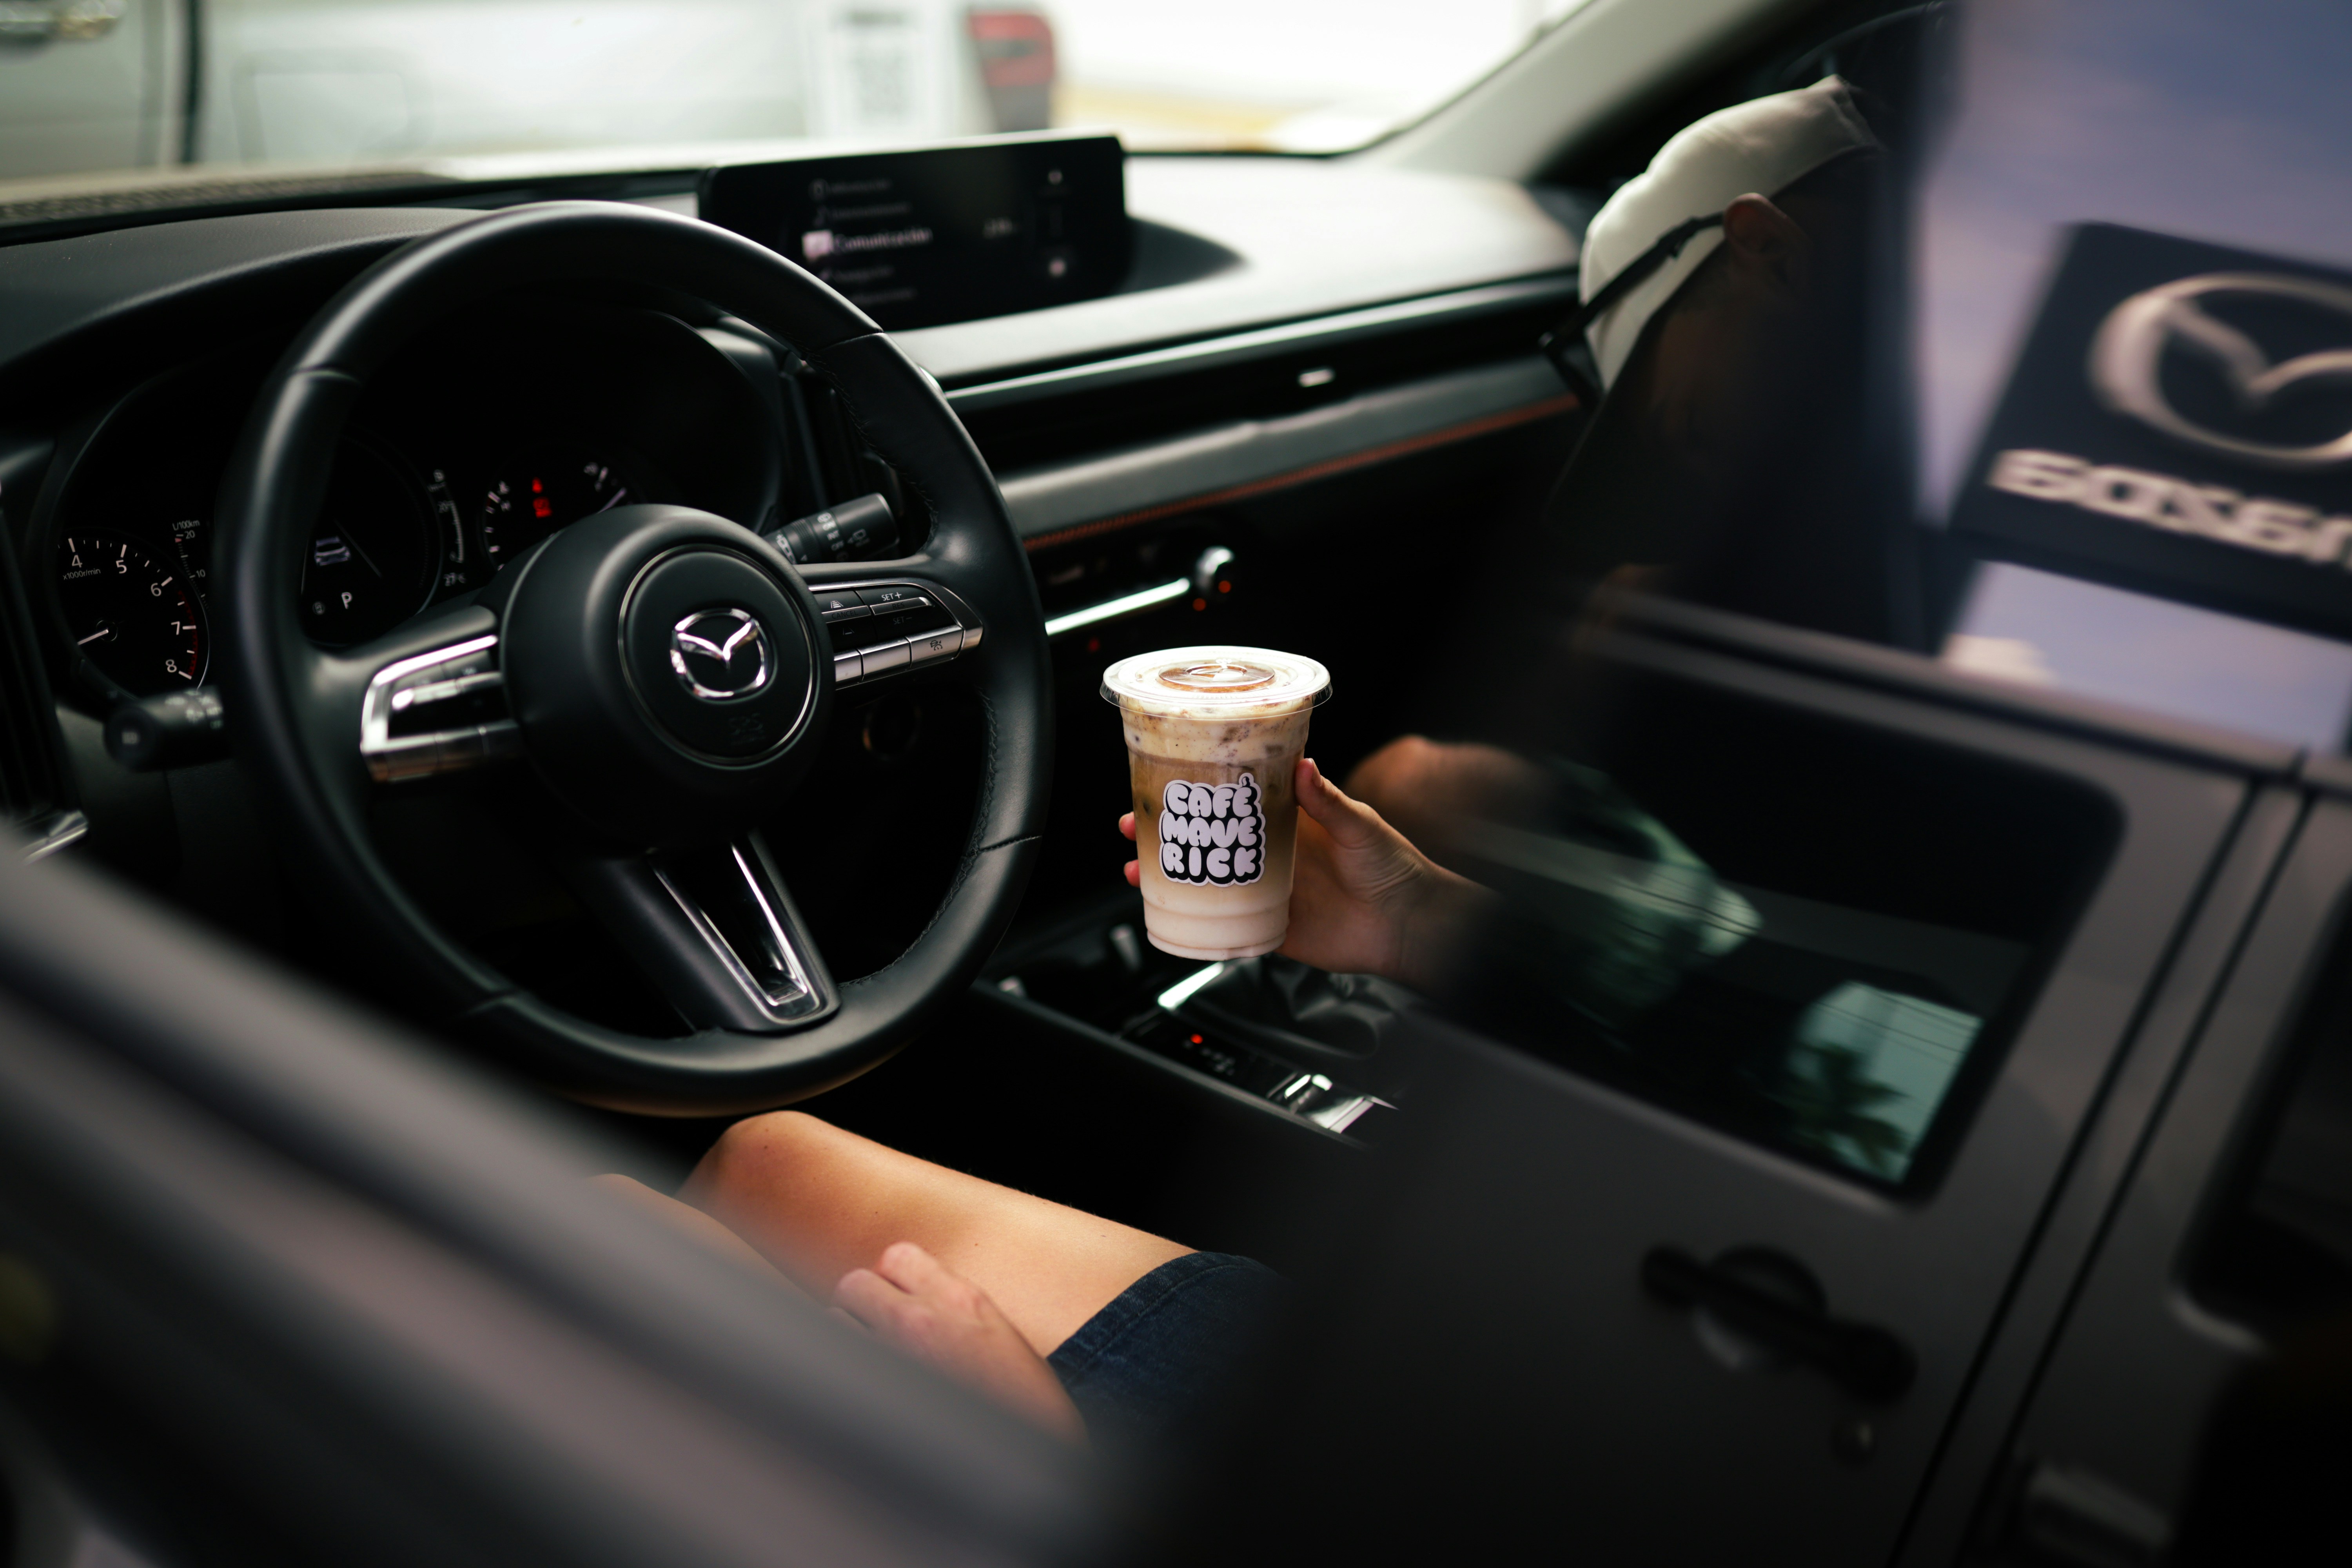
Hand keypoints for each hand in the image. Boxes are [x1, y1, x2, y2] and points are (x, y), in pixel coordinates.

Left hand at [834, 1241, 1086, 1444]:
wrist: (1036, 1454)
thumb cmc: (1023, 1398)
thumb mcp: (996, 1332)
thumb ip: (951, 1308)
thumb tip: (907, 1300)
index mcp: (959, 1299)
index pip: (896, 1256)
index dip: (889, 1279)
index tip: (895, 1300)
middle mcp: (922, 1319)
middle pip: (854, 1285)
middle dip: (858, 1307)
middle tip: (873, 1334)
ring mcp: (895, 1358)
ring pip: (834, 1325)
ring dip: (845, 1342)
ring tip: (870, 1368)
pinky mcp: (877, 1398)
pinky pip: (838, 1372)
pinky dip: (843, 1379)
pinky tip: (865, 1396)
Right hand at [1119, 757, 1485, 989]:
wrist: (1409, 924)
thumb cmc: (1393, 868)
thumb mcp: (1360, 825)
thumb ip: (1329, 800)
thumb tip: (1303, 766)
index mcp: (1289, 821)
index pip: (1234, 800)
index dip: (1199, 790)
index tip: (1166, 780)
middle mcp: (1271, 854)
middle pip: (1208, 840)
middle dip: (1169, 832)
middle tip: (1134, 825)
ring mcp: (1267, 891)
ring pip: (1207, 881)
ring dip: (1170, 875)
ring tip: (1138, 870)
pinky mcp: (1271, 927)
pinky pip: (1225, 927)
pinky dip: (1195, 923)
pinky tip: (1168, 914)